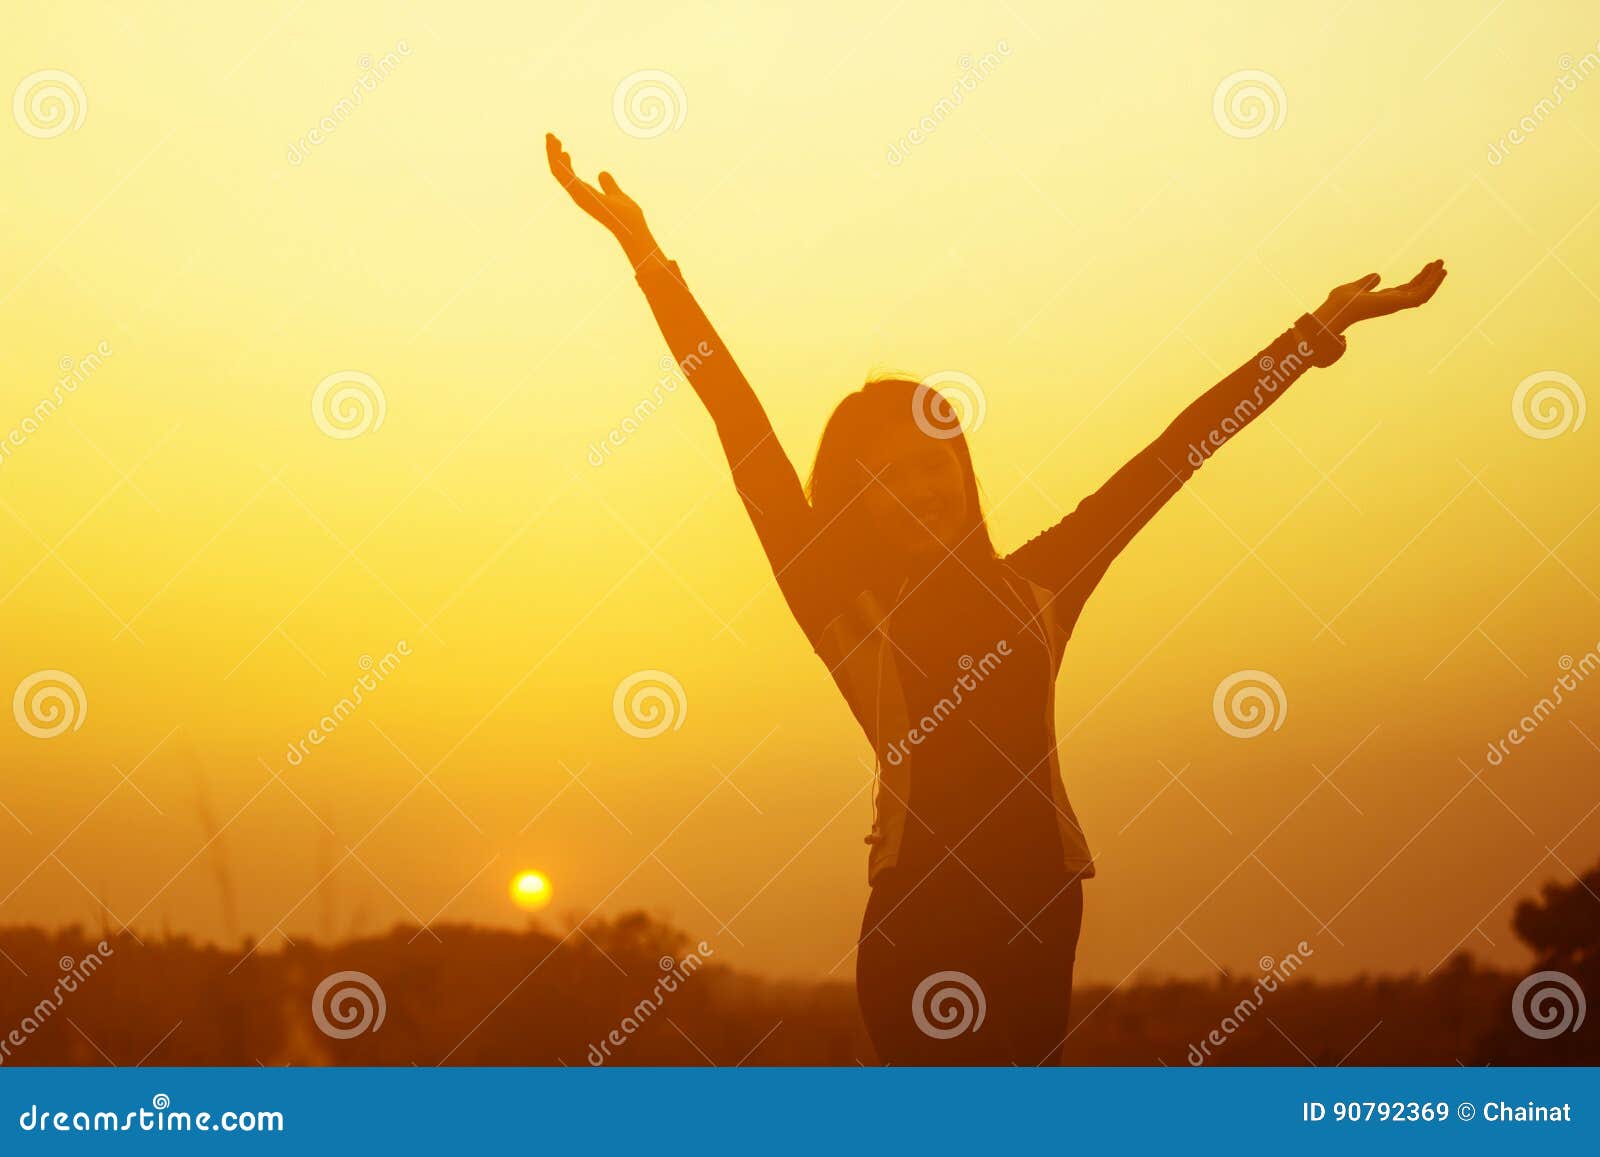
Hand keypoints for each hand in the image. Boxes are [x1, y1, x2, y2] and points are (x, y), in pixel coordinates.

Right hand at [546, 133, 656, 266]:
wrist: (633, 228)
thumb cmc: (626, 216)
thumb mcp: (616, 194)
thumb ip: (608, 184)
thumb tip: (603, 173)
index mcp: (584, 193)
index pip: (566, 174)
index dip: (561, 159)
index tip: (561, 145)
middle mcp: (579, 195)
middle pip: (559, 172)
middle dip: (552, 153)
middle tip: (550, 135)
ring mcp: (581, 197)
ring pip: (560, 174)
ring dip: (554, 155)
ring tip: (552, 138)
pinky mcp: (586, 198)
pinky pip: (570, 180)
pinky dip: (565, 167)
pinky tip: (564, 153)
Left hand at [1312, 260, 1447, 334]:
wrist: (1337, 308)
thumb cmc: (1340, 301)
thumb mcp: (1356, 287)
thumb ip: (1367, 283)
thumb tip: (1376, 276)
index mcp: (1383, 299)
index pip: (1406, 289)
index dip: (1419, 278)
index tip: (1429, 266)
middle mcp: (1392, 302)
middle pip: (1416, 289)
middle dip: (1429, 277)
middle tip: (1439, 262)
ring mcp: (1396, 304)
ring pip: (1423, 293)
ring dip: (1434, 280)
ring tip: (1443, 266)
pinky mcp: (1399, 303)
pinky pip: (1422, 295)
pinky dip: (1432, 284)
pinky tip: (1439, 272)